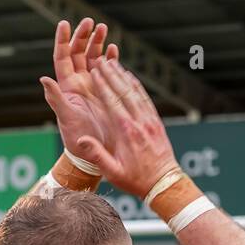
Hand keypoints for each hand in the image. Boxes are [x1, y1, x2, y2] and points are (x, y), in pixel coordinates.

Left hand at [39, 18, 118, 157]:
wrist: (95, 152)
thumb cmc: (76, 138)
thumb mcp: (66, 119)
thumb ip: (56, 99)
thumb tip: (43, 79)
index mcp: (67, 86)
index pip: (62, 58)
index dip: (62, 40)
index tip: (65, 23)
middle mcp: (79, 83)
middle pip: (78, 53)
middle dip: (83, 36)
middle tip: (90, 22)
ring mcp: (92, 86)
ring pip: (93, 58)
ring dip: (97, 42)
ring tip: (103, 28)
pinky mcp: (105, 91)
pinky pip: (107, 70)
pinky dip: (111, 58)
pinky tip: (114, 49)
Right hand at [76, 58, 179, 199]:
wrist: (164, 184)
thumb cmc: (136, 180)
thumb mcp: (113, 172)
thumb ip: (97, 155)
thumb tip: (80, 140)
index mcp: (126, 132)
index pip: (112, 102)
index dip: (103, 85)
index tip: (94, 71)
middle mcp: (139, 123)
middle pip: (123, 92)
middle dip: (111, 74)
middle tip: (101, 60)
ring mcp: (150, 121)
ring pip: (135, 92)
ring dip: (124, 76)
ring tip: (114, 63)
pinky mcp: (156, 122)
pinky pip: (145, 99)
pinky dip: (137, 86)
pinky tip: (130, 78)